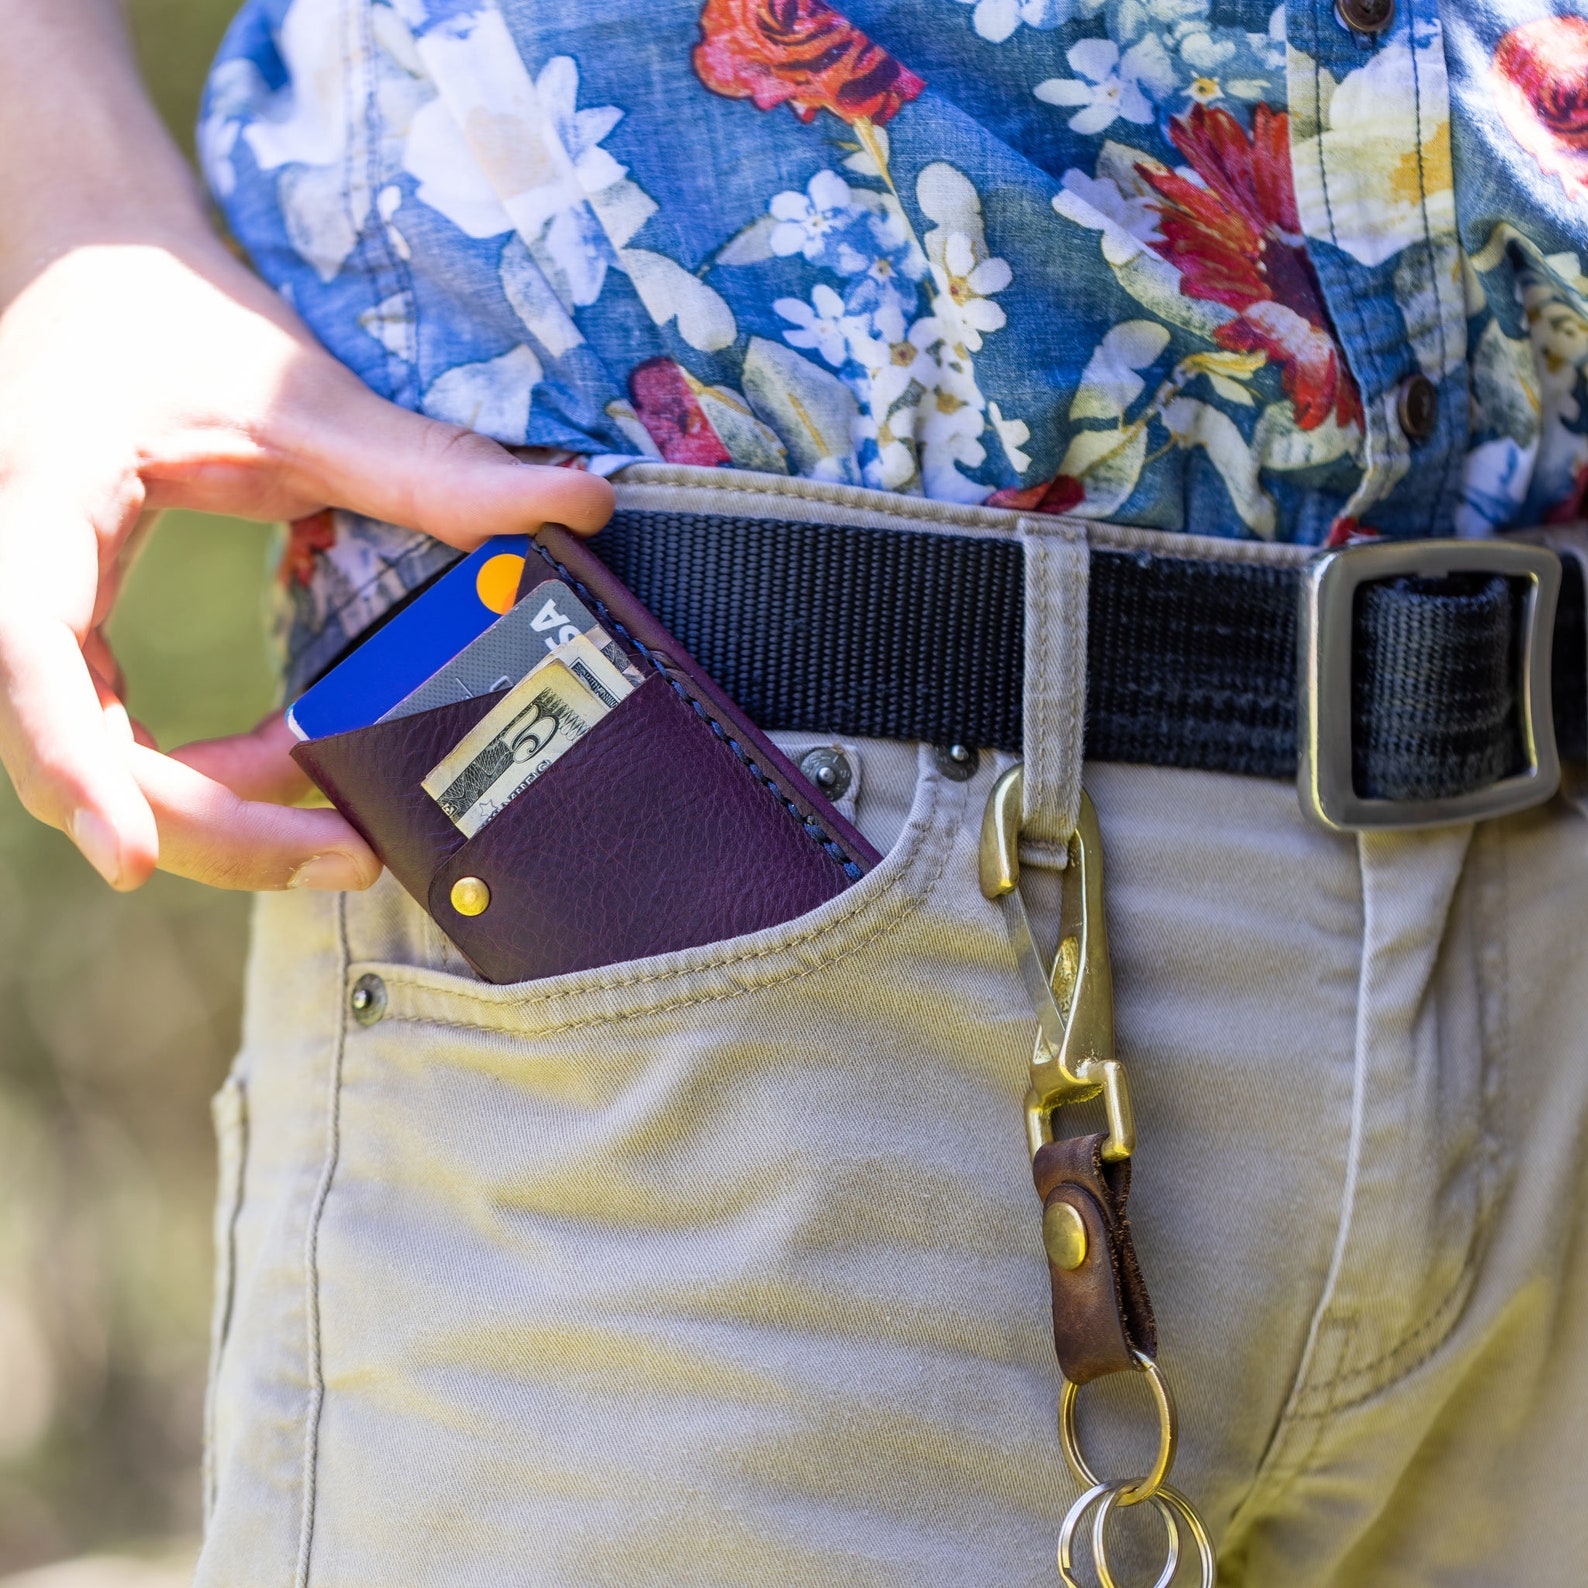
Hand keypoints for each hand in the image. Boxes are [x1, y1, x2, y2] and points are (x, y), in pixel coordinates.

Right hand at [0, 239, 613, 891]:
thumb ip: (430, 464)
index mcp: (38, 501)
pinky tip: (291, 764)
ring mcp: (26, 606)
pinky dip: (200, 771)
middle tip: (350, 858)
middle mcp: (6, 565)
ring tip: (343, 824)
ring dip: (213, 810)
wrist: (93, 265)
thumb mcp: (301, 395)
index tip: (131, 858)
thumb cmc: (181, 317)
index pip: (27, 652)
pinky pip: (113, 733)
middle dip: (204, 825)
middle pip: (67, 746)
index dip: (73, 761)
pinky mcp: (63, 629)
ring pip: (91, 759)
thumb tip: (585, 502)